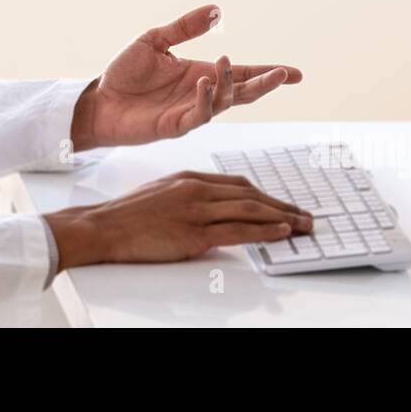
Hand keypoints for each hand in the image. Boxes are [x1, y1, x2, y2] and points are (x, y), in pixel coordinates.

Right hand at [44, 171, 313, 268]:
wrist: (105, 226)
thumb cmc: (129, 215)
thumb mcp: (163, 193)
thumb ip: (190, 197)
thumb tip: (214, 211)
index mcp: (190, 178)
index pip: (238, 183)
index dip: (266, 195)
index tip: (283, 204)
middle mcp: (197, 190)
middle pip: (250, 195)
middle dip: (282, 205)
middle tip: (305, 216)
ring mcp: (196, 210)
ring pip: (249, 210)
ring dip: (282, 218)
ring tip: (302, 226)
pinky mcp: (193, 233)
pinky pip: (236, 230)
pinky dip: (263, 230)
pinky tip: (280, 232)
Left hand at [71, 4, 301, 149]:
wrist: (98, 100)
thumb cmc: (124, 73)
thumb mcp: (155, 40)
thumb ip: (184, 28)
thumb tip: (216, 11)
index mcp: (200, 73)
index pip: (241, 74)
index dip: (268, 73)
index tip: (296, 73)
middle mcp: (201, 94)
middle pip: (243, 91)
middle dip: (265, 84)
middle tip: (285, 74)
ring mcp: (190, 111)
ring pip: (224, 103)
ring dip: (229, 84)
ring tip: (226, 62)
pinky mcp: (174, 125)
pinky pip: (198, 115)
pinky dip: (205, 99)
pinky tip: (204, 82)